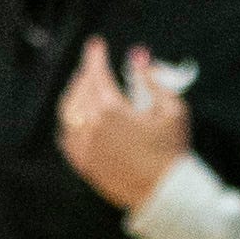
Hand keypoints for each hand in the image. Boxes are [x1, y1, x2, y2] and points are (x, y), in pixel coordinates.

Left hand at [56, 39, 191, 211]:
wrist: (164, 193)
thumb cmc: (172, 152)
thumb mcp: (172, 109)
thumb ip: (153, 80)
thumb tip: (139, 58)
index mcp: (112, 109)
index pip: (96, 73)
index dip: (95, 56)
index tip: (96, 45)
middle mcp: (91, 126)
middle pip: (80, 89)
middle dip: (86, 73)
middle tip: (94, 65)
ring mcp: (83, 146)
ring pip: (68, 111)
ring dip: (75, 94)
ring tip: (84, 86)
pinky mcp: (82, 163)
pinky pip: (67, 134)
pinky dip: (70, 119)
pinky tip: (78, 115)